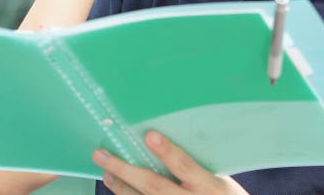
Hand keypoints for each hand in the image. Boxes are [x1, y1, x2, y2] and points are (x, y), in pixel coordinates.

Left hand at [92, 131, 247, 194]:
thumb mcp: (221, 180)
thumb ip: (197, 166)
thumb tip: (162, 142)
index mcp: (208, 186)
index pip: (185, 166)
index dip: (167, 152)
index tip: (150, 136)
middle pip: (153, 186)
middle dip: (125, 169)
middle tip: (102, 155)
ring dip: (121, 186)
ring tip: (106, 171)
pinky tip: (118, 187)